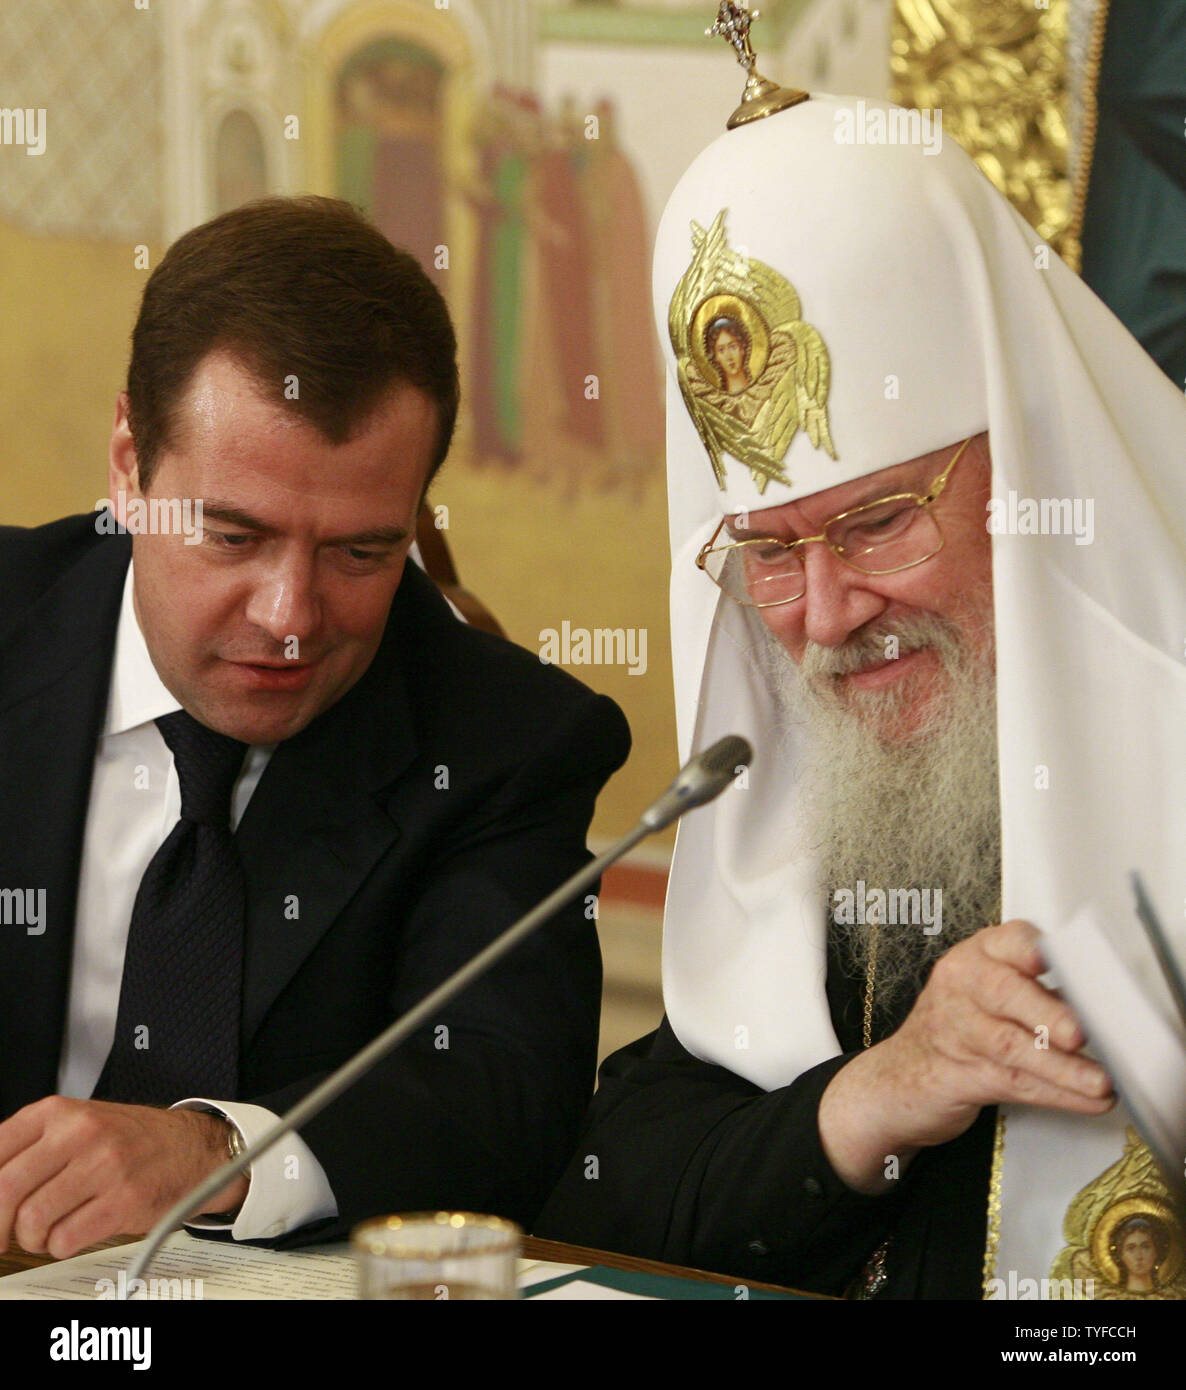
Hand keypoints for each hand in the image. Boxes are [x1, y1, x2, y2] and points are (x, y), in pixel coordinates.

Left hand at [0, 1097, 249, 1258]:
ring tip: (49, 1231)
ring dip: (33, 1239)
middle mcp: (81, 1133)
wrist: (192, 1147)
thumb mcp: (76, 1124)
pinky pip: (64, 1240)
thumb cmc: (129, 1141)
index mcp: (59, 1112)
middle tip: (3, 1236)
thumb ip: (30, 1148)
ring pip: (32, 1221)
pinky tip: (75, 1232)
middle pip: (6, 1190)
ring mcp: (105, 1165)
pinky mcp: (124, 1200)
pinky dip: (61, 1246)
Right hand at [818, 920, 1113, 1193]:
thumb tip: (1102, 1004)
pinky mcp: (957, 1075)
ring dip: (1060, 1066)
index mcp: (974, 957)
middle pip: (1002, 991)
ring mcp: (954, 1031)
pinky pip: (1012, 1083)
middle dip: (1045, 1013)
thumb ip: (1036, 992)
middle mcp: (960, 986)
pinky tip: (1083, 1099)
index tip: (1054, 961)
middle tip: (1078, 1032)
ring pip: (1010, 1044)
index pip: (1008, 941)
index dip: (1032, 950)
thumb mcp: (987, 995)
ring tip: (1097, 1081)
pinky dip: (1054, 1093)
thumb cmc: (954, 1030)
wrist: (897, 1078)